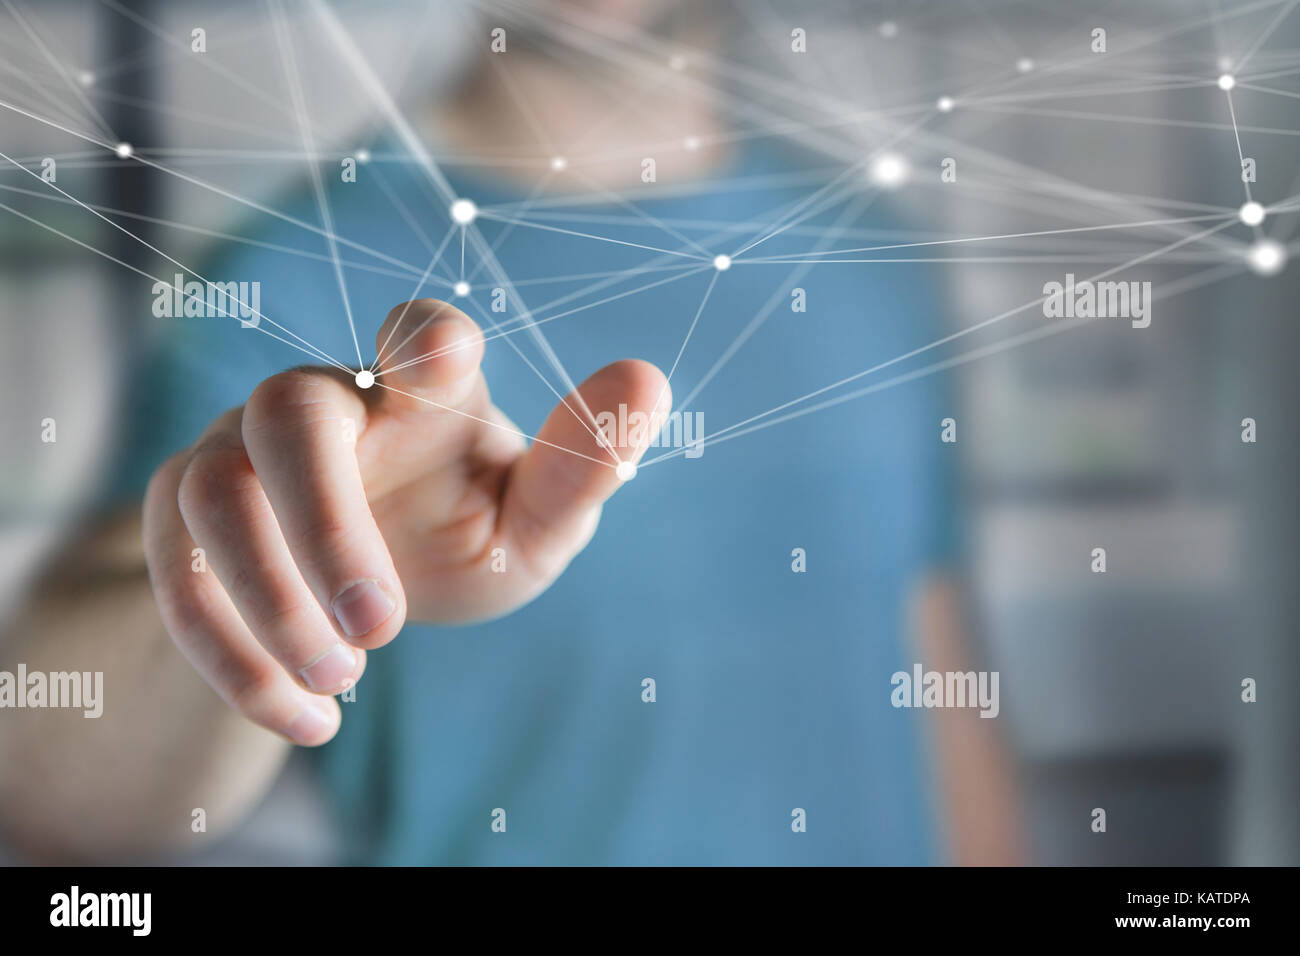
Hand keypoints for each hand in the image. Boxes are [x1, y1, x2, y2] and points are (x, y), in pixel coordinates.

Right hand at [143, 299, 667, 745]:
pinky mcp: (184, 518)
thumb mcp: (534, 522)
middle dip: (325, 526)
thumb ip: (582, 465)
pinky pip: (175, 575)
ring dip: (270, 600)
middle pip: (287, 414)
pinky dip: (232, 657)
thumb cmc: (463, 533)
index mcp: (423, 392)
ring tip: (344, 681)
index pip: (419, 334)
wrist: (368, 597)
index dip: (422, 341)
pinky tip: (305, 720)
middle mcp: (325, 403)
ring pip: (213, 493)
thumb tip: (647, 381)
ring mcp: (239, 450)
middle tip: (380, 633)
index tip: (439, 372)